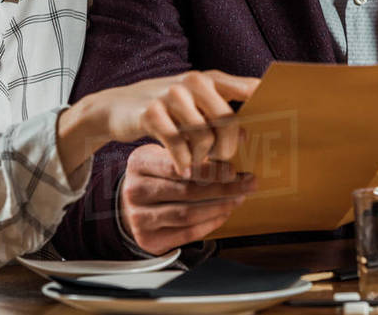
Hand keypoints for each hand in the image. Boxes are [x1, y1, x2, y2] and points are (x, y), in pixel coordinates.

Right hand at [58, 70, 258, 178]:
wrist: (117, 106)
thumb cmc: (165, 107)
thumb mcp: (193, 103)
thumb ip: (222, 112)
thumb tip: (251, 134)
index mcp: (209, 78)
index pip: (247, 87)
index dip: (266, 100)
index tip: (281, 118)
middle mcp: (192, 82)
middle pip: (227, 119)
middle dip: (228, 147)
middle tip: (222, 160)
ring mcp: (171, 96)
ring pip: (203, 136)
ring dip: (203, 158)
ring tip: (197, 164)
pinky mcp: (151, 113)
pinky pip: (178, 145)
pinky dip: (183, 162)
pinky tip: (182, 168)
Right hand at [120, 143, 256, 254]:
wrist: (130, 204)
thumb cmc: (157, 175)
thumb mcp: (167, 154)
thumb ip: (197, 148)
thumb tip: (241, 137)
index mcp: (140, 163)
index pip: (177, 166)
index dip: (207, 169)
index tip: (233, 169)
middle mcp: (135, 190)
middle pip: (186, 191)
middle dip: (223, 188)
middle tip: (247, 184)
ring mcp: (138, 217)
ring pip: (187, 213)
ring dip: (219, 206)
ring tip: (239, 198)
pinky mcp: (147, 239)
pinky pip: (186, 233)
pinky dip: (210, 223)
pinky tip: (224, 213)